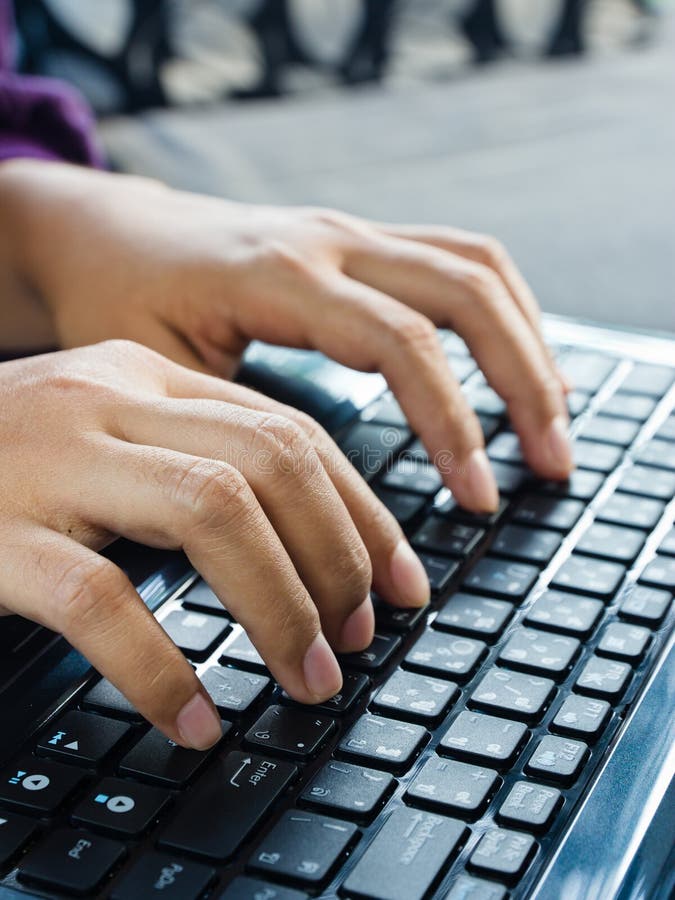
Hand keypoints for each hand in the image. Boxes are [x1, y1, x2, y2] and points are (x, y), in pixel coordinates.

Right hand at [0, 340, 428, 747]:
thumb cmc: (3, 470)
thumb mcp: (108, 446)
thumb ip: (192, 469)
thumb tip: (312, 551)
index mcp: (142, 377)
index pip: (291, 431)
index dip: (362, 512)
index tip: (401, 584)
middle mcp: (102, 399)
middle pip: (271, 460)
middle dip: (339, 557)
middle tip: (357, 640)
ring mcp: (44, 460)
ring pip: (211, 513)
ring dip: (279, 605)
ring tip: (307, 679)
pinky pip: (100, 602)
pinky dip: (162, 668)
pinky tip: (195, 719)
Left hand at [2, 160, 572, 513]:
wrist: (100, 236)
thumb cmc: (113, 306)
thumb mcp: (153, 374)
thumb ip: (233, 427)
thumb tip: (304, 513)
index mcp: (278, 276)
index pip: (400, 343)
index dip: (452, 422)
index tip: (477, 496)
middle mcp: (328, 240)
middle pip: (467, 291)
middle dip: (523, 381)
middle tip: (552, 463)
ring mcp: (349, 232)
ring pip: (477, 266)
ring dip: (529, 342)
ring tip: (553, 421)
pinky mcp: (358, 241)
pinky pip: (457, 259)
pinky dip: (503, 312)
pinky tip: (517, 362)